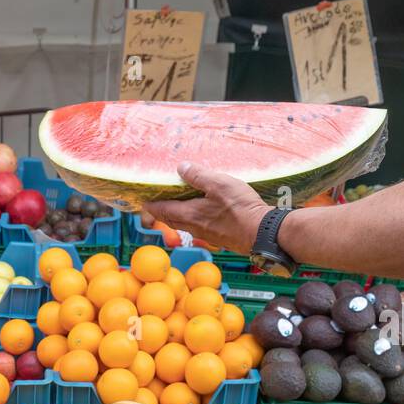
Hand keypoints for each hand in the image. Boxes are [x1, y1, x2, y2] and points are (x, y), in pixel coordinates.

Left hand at [142, 162, 269, 255]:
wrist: (261, 233)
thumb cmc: (241, 209)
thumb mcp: (219, 184)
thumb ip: (198, 176)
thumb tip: (181, 167)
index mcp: (189, 214)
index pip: (161, 210)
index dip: (149, 204)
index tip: (142, 199)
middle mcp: (193, 227)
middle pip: (169, 219)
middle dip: (160, 210)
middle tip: (156, 200)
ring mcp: (205, 234)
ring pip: (183, 223)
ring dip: (176, 214)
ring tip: (176, 202)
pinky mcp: (216, 236)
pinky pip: (197, 226)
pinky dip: (191, 217)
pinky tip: (200, 210)